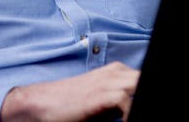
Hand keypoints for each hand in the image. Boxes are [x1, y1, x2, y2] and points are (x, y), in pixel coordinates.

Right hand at [0, 61, 139, 121]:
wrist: (43, 103)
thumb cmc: (73, 105)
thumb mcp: (103, 101)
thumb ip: (123, 101)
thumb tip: (135, 108)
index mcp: (119, 71)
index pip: (144, 78)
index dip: (146, 91)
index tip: (137, 108)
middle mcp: (116, 72)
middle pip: (145, 79)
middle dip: (146, 92)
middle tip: (134, 112)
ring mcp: (109, 81)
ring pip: (141, 84)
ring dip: (140, 102)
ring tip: (129, 116)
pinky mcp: (101, 94)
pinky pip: (126, 101)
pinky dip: (129, 113)